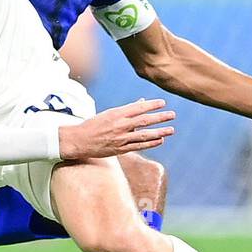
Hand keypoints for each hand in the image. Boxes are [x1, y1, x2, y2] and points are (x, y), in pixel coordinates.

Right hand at [59, 99, 174, 160]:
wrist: (79, 140)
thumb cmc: (94, 125)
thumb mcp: (109, 113)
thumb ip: (127, 109)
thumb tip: (142, 102)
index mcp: (116, 113)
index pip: (138, 107)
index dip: (152, 105)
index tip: (163, 103)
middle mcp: (120, 125)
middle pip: (144, 120)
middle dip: (160, 117)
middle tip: (172, 115)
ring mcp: (120, 138)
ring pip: (144, 134)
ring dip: (160, 132)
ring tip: (171, 129)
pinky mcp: (120, 149)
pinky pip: (139, 146)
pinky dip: (150, 143)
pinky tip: (160, 140)